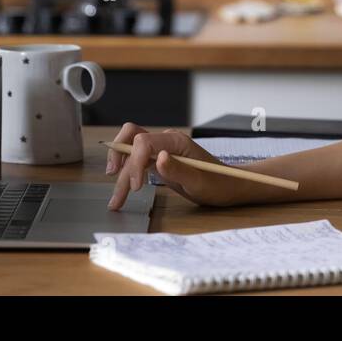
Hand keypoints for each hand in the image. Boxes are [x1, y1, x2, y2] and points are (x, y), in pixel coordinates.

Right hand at [105, 123, 242, 209]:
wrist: (227, 187)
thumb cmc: (217, 184)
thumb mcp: (200, 182)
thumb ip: (178, 169)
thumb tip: (158, 157)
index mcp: (176, 141)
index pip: (143, 142)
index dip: (135, 162)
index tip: (136, 187)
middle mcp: (165, 141)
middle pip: (131, 139)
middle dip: (119, 160)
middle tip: (115, 184)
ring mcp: (161, 149)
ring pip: (130, 152)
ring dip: (120, 171)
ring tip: (116, 200)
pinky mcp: (158, 160)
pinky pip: (136, 161)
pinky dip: (126, 174)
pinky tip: (123, 191)